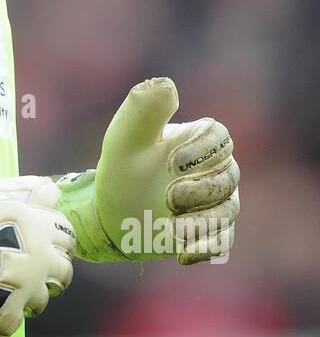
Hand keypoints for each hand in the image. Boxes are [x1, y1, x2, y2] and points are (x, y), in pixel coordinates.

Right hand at [0, 180, 75, 336]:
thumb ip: (26, 196)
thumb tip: (53, 192)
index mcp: (38, 227)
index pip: (68, 238)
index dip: (54, 242)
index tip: (40, 245)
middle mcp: (41, 260)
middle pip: (65, 272)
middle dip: (49, 272)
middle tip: (25, 270)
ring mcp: (26, 292)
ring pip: (43, 300)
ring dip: (28, 295)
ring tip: (3, 288)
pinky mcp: (8, 318)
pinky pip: (14, 320)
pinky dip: (1, 313)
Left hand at [56, 77, 239, 264]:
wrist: (109, 213)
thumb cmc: (121, 167)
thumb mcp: (124, 137)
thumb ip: (142, 109)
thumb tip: (166, 84)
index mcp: (197, 141)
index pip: (220, 138)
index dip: (202, 150)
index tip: (170, 162)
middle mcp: (213, 171)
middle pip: (228, 176)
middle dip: (200, 188)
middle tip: (167, 196)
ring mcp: (213, 204)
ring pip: (227, 210)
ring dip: (202, 220)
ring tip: (171, 227)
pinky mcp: (208, 234)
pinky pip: (221, 242)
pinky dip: (205, 247)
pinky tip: (181, 252)